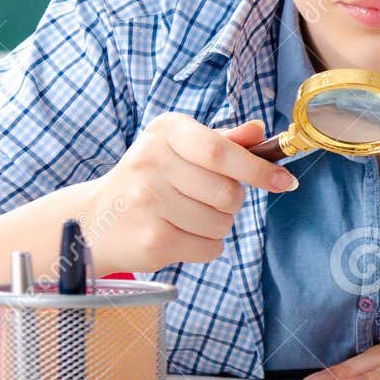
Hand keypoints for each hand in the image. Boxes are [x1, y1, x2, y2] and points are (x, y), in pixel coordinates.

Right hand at [75, 113, 297, 274]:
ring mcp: (150, 203)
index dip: (258, 169)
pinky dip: (204, 246)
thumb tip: (258, 131)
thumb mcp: (178, 149)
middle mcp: (151, 163)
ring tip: (185, 216)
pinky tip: (178, 234)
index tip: (285, 182)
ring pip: (223, 224)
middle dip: (231, 202)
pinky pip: (210, 248)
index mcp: (165, 132)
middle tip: (206, 200)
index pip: (221, 152)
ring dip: (216, 225)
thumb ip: (221, 141)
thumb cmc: (147, 180)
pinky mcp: (153, 240)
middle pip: (229, 192)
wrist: (94, 221)